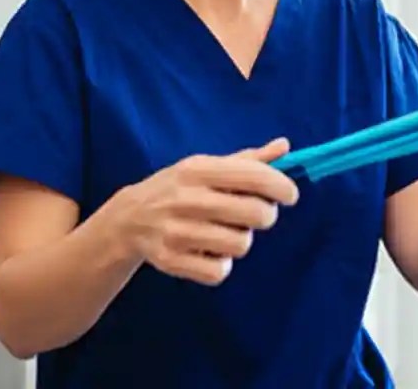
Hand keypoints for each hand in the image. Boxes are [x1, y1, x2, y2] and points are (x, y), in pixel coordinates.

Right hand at [115, 138, 298, 285]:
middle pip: (255, 214)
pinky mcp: (169, 260)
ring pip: (241, 244)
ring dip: (241, 240)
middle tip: (256, 215)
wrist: (128, 219)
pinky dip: (221, 265)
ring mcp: (176, 231)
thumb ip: (248, 161)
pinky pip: (219, 272)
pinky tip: (210, 253)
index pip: (254, 176)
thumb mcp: (207, 167)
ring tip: (226, 232)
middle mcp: (186, 198)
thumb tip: (285, 145)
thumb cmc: (180, 189)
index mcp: (198, 169)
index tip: (290, 195)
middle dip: (265, 216)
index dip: (281, 187)